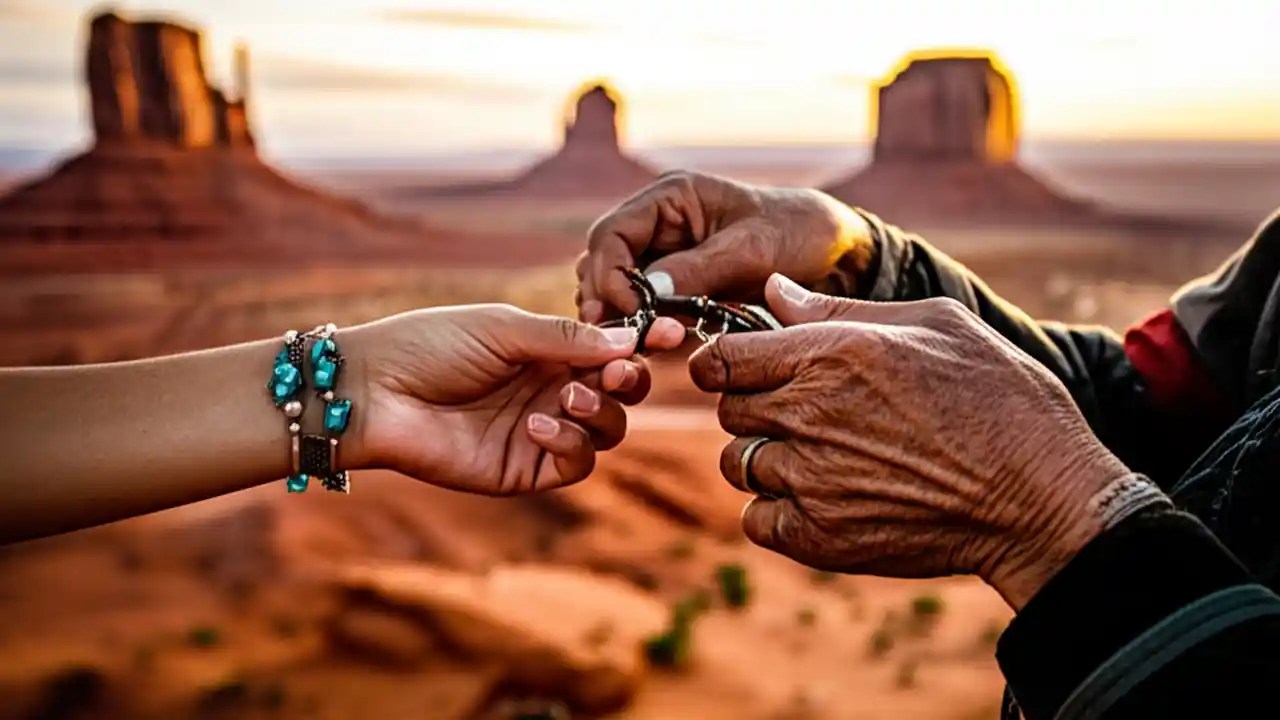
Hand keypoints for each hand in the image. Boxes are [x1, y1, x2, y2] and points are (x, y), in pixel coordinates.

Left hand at [347, 305, 684, 494]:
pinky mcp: (523, 470)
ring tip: (568, 397)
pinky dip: (571, 445)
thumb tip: (630, 338)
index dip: (642, 343)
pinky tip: (540, 426)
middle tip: (619, 372)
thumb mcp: (503, 328)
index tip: (670, 331)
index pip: (610, 350)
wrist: (372, 392)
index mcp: (547, 350)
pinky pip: (575, 465)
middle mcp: (550, 390)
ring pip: (607, 431)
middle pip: (621, 394)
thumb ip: (567, 338)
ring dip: (602, 413)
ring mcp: (540, 432)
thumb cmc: (429, 345)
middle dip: (630, 381)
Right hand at [576, 171, 874, 321]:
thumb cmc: (798, 235)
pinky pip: (642, 306)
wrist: (835, 255)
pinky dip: (643, 326)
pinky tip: (655, 346)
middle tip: (623, 338)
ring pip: (616, 286)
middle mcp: (659, 221)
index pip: (611, 233)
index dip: (608, 274)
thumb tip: (645, 295)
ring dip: (622, 316)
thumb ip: (697, 269)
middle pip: (603, 261)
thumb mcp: (752, 250)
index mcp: (672, 196)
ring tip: (639, 345)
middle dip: (608, 299)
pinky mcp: (676, 283)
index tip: (626, 312)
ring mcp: (664, 253)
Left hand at [689, 275, 1151, 608]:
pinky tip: (823, 497)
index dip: (723, 358)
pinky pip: (758, 520)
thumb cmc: (1000, 397)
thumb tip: (773, 290)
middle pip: (728, 409)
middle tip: (801, 410)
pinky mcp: (819, 538)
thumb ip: (840, 308)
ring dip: (766, 458)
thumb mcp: (934, 324)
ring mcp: (810, 480)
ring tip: (822, 455)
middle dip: (751, 404)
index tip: (740, 365)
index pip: (722, 355)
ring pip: (739, 464)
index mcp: (830, 354)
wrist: (1042, 496)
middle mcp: (808, 415)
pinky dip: (777, 511)